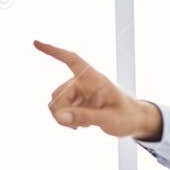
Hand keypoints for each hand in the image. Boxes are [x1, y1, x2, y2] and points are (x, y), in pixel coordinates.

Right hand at [35, 40, 162, 139]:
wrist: (134, 120)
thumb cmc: (126, 116)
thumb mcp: (109, 119)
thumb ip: (85, 117)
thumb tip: (58, 116)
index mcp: (94, 79)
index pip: (72, 60)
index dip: (54, 52)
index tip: (36, 43)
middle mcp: (83, 82)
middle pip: (58, 95)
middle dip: (61, 113)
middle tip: (76, 127)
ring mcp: (79, 92)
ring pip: (56, 103)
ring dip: (64, 118)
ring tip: (83, 125)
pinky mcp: (77, 101)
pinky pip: (61, 110)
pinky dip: (66, 119)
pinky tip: (81, 125)